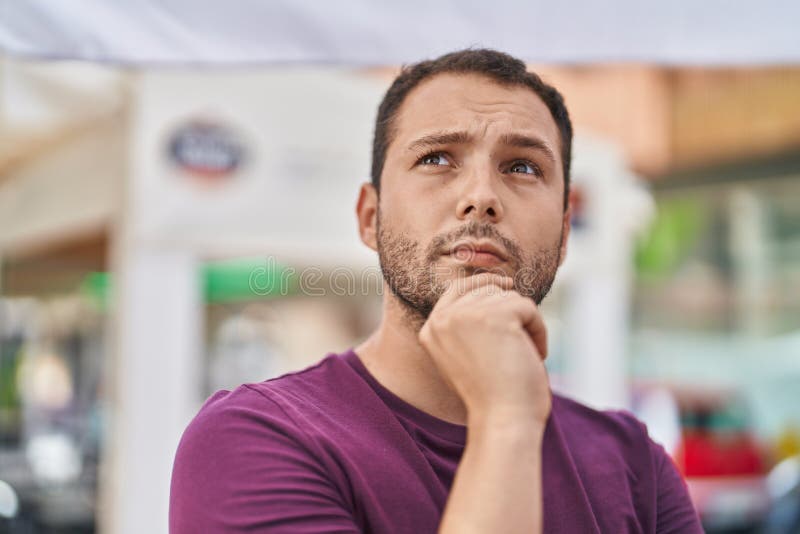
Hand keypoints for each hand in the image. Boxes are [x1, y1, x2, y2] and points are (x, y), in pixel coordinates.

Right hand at [419, 273, 550, 425]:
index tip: (506, 288)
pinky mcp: (495, 315)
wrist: (503, 421)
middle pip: (487, 289)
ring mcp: (467, 315)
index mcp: (432, 328)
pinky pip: (528, 308)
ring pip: (510, 298)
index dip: (484, 284)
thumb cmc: (492, 396)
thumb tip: (494, 288)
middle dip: (510, 313)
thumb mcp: (466, 355)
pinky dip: (539, 332)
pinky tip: (535, 356)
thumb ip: (467, 326)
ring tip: (523, 356)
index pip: (458, 288)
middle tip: (518, 347)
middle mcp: (443, 318)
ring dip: (526, 325)